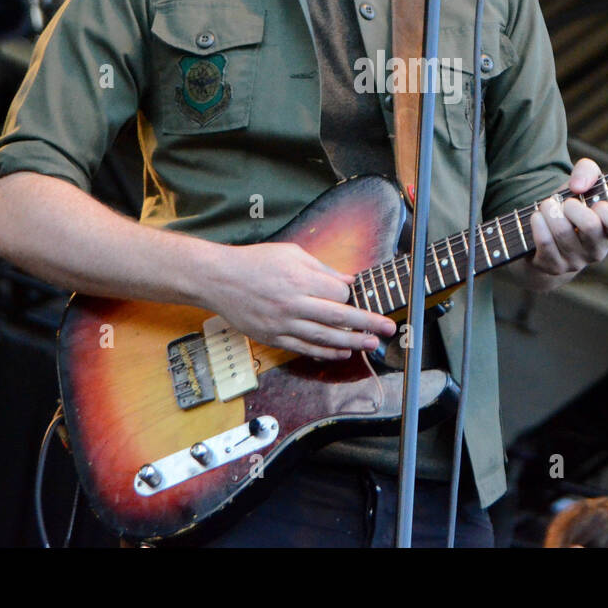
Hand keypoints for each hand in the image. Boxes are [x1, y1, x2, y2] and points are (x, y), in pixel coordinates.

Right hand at [208, 242, 397, 359]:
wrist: (219, 279)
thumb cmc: (256, 261)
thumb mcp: (291, 254)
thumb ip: (322, 269)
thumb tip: (348, 282)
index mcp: (300, 280)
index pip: (338, 294)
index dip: (352, 297)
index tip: (360, 298)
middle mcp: (293, 304)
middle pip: (338, 317)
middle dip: (367, 323)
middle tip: (388, 328)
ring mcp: (282, 323)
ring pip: (323, 337)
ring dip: (351, 342)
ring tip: (371, 344)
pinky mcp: (273, 337)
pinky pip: (304, 349)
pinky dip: (324, 353)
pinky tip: (341, 353)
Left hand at [513, 158, 607, 291]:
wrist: (546, 238)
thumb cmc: (571, 207)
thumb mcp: (583, 184)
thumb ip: (587, 171)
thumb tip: (578, 186)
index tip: (596, 202)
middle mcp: (597, 250)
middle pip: (589, 226)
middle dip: (572, 206)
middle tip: (565, 202)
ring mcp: (575, 261)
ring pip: (562, 232)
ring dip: (550, 210)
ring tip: (547, 205)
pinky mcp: (553, 267)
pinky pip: (545, 243)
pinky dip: (538, 224)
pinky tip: (536, 217)